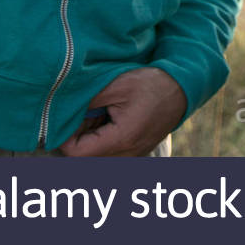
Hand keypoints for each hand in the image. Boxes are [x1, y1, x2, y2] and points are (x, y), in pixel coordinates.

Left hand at [59, 67, 186, 155]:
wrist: (183, 88)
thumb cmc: (151, 84)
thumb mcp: (116, 86)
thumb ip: (87, 101)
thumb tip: (62, 113)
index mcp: (121, 139)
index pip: (77, 153)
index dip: (66, 135)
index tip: (70, 115)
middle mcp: (127, 155)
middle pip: (85, 159)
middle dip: (79, 137)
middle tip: (86, 113)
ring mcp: (133, 156)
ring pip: (97, 158)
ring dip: (91, 140)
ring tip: (98, 116)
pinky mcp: (136, 153)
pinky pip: (110, 155)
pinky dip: (103, 141)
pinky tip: (109, 121)